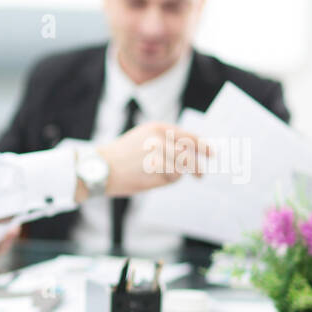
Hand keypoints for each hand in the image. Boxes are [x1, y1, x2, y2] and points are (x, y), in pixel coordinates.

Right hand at [90, 121, 210, 198]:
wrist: (99, 167)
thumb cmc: (120, 155)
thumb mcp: (143, 138)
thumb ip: (165, 141)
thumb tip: (188, 153)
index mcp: (159, 129)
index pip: (189, 137)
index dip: (203, 146)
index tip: (212, 154)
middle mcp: (161, 140)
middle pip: (189, 156)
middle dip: (197, 167)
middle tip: (201, 175)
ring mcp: (159, 156)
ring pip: (180, 170)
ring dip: (174, 176)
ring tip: (156, 176)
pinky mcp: (154, 172)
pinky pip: (170, 180)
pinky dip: (164, 182)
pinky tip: (149, 179)